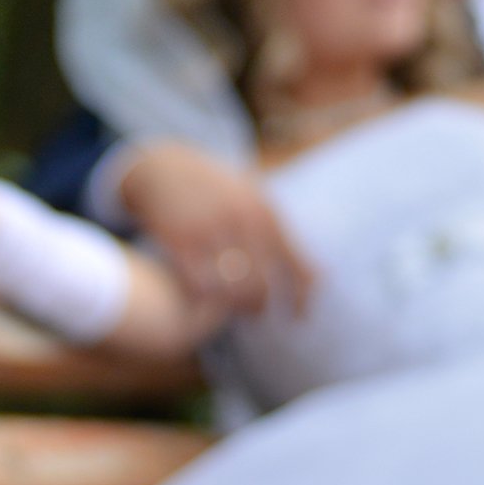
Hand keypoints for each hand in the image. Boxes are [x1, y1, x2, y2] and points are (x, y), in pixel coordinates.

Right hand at [116, 142, 313, 317]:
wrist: (163, 167)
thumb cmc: (217, 190)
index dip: (301, 298)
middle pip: (262, 284)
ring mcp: (209, 230)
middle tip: (259, 314)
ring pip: (232, 289)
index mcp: (264, 211)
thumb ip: (282, 236)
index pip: (294, 265)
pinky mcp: (179, 241)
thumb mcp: (253, 199)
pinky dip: (207, 299)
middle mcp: (240, 220)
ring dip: (237, 307)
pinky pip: (199, 285)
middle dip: (263, 306)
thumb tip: (320, 278)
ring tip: (236, 310)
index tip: (300, 317)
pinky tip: (209, 300)